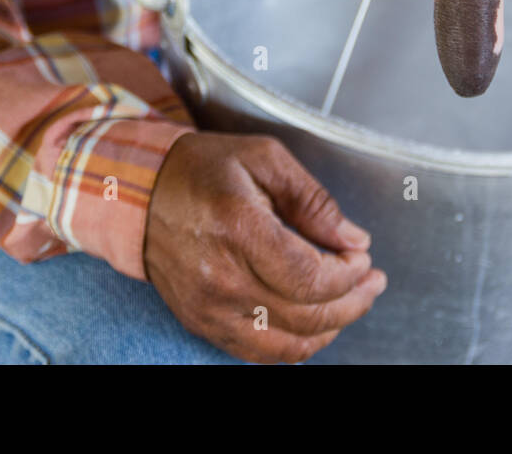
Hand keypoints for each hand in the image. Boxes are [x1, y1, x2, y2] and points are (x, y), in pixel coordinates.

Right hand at [144, 131, 386, 363]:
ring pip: (288, 344)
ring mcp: (208, 307)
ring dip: (332, 327)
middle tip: (372, 281)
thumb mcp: (265, 159)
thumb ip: (314, 201)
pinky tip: (316, 322)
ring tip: (352, 301)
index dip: (349, 275)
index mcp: (239, 229)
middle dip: (353, 301)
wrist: (138, 194)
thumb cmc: (203, 169)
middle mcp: (221, 277)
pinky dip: (296, 345)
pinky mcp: (201, 322)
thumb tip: (354, 240)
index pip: (310, 277)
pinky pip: (259, 353)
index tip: (363, 256)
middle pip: (306, 315)